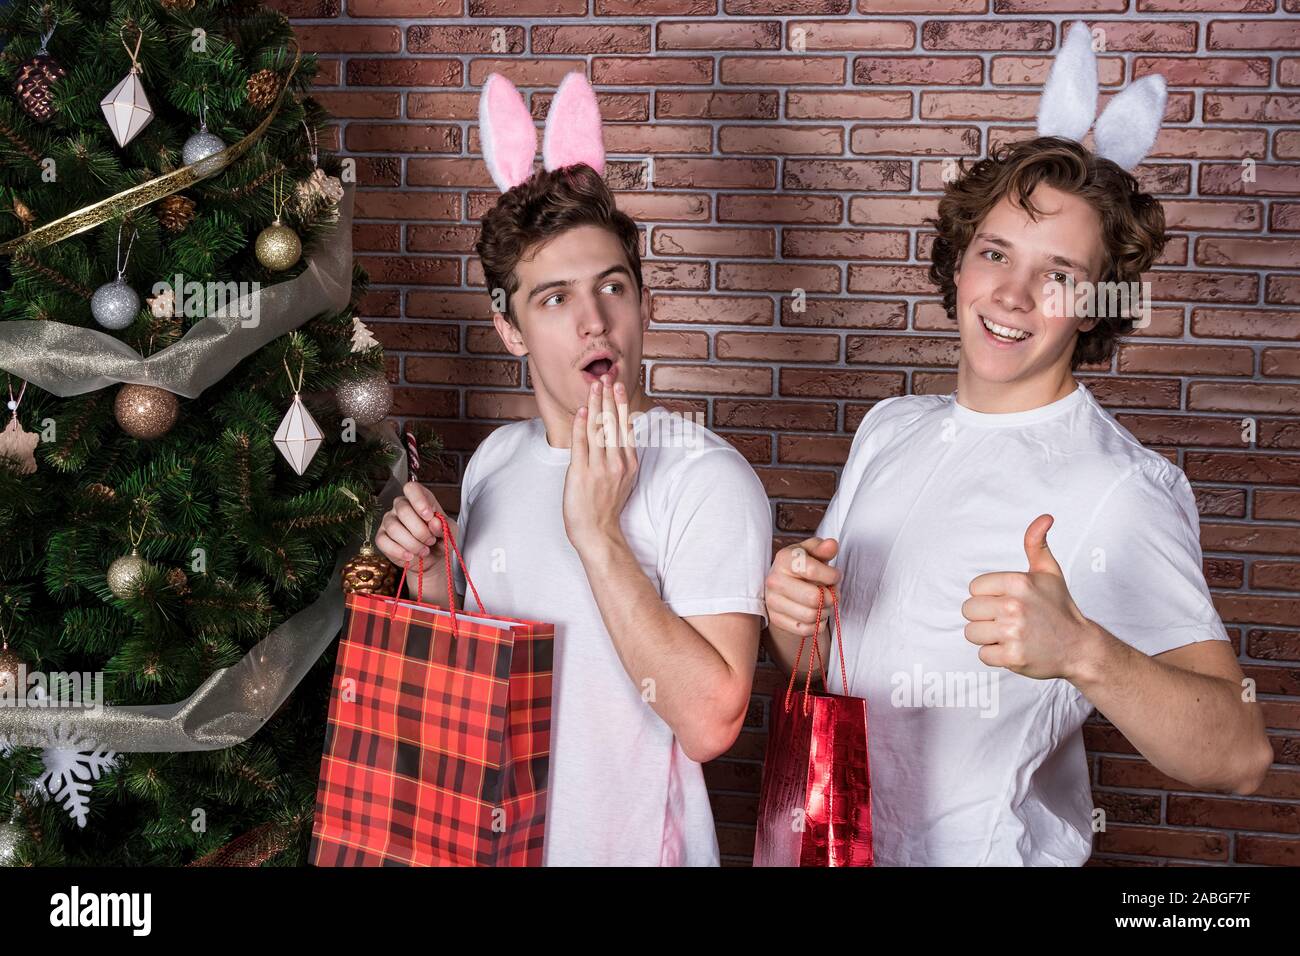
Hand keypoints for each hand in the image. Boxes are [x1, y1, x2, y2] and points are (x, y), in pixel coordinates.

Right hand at [374, 480, 448, 567]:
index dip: (419, 501)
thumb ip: (445, 525)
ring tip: (424, 550)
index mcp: (419, 499)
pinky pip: (383, 542)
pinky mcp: (381, 537)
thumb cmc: (440, 540)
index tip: (429, 516)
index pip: (411, 488)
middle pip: (403, 510)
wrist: (432, 560)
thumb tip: (434, 523)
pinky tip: (410, 556)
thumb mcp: (450, 531)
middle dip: (420, 530)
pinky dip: (399, 551)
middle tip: (431, 541)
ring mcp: (389, 521)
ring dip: (412, 543)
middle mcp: (400, 506)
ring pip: (394, 528)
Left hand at [562, 376, 638, 553]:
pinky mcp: (582, 474)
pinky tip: (583, 411)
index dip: (621, 404)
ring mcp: (599, 468)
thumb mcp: (623, 479)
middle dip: (609, 397)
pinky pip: (582, 445)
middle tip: (607, 376)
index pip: (625, 427)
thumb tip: (619, 434)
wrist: (597, 532)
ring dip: (596, 405)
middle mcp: (617, 463)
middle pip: (613, 423)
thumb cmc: (607, 506)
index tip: (619, 386)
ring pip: (598, 430)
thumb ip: (622, 456)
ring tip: (595, 386)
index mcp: (629, 463)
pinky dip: (582, 426)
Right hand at [765, 537, 841, 637]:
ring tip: (824, 603)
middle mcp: (774, 580)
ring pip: (811, 616)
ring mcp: (773, 602)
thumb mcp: (812, 552)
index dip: (832, 575)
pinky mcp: (776, 620)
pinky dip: (817, 624)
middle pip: (813, 598)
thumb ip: (823, 548)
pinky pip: (806, 630)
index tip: (835, 576)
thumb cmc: (802, 566)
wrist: (783, 584)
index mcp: (783, 559)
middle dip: (831, 597)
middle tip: (832, 592)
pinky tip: (816, 613)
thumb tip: (831, 545)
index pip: (812, 570)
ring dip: (826, 611)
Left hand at [961, 514, 1097, 680]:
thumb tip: (1045, 517)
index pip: (974, 588)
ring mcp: (1013, 632)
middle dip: (985, 617)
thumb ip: (1037, 543)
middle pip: (968, 610)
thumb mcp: (1049, 571)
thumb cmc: (1059, 608)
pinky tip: (1015, 649)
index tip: (1008, 601)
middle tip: (1009, 620)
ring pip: (972, 633)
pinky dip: (996, 656)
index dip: (988, 596)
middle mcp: (1013, 605)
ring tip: (1012, 634)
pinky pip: (983, 655)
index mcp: (1017, 582)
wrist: (1079, 647)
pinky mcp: (1013, 656)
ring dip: (988, 637)